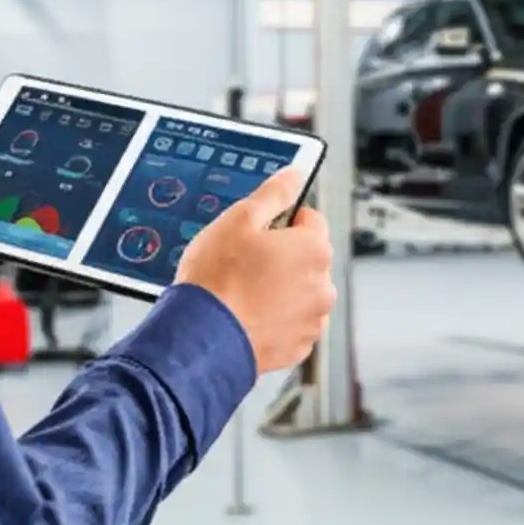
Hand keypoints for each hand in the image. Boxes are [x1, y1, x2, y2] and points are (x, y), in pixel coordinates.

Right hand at [175, 168, 335, 374]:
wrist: (202, 339)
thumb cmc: (217, 281)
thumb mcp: (238, 220)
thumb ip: (273, 194)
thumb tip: (293, 177)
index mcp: (314, 249)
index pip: (311, 219)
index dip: (282, 221)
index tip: (260, 231)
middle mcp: (322, 286)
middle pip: (307, 258)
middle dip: (283, 257)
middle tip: (245, 262)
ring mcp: (312, 320)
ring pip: (300, 292)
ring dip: (280, 289)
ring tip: (243, 292)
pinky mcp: (298, 347)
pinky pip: (290, 323)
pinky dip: (274, 318)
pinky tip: (247, 314)